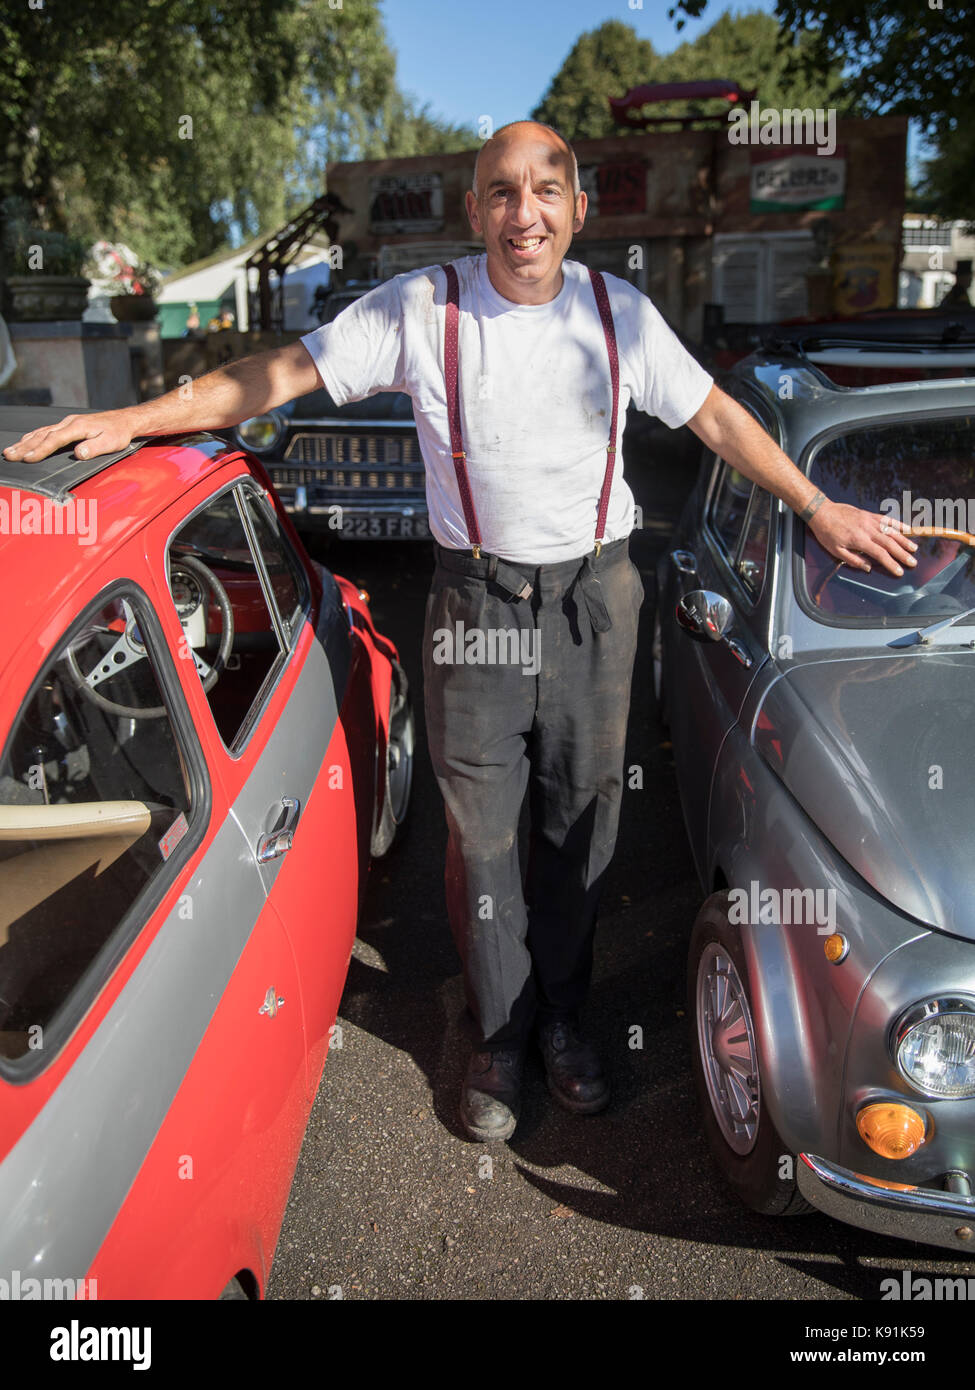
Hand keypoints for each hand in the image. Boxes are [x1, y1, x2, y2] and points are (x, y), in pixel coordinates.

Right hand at [1, 410, 136, 463]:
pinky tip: (24, 441)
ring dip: (24, 442)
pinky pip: (46, 430)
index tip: (27, 459)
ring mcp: (67, 422)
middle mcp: (69, 422)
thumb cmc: (119, 433)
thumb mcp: (111, 443)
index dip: (40, 450)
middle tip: (9, 455)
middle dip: (24, 446)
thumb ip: (94, 448)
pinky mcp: (68, 424)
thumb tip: (79, 454)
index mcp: (78, 426)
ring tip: (10, 451)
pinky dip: (33, 436)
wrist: (125, 420)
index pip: (54, 439)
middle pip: (42, 435)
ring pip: (41, 432)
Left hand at [808, 500, 917, 576]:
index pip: (880, 554)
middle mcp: (867, 530)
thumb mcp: (836, 551)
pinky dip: (898, 524)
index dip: (891, 563)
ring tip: (914, 549)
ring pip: (891, 531)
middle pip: (889, 543)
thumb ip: (853, 560)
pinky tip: (907, 529)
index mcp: (859, 541)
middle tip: (913, 562)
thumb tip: (868, 568)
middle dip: (903, 554)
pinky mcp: (869, 514)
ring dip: (904, 540)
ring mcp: (870, 520)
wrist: (822, 512)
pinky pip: (887, 519)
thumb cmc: (827, 533)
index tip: (899, 571)